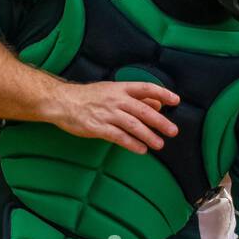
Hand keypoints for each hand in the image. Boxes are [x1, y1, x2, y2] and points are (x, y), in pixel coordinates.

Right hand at [45, 80, 179, 153]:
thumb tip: (158, 103)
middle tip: (173, 131)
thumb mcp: (113, 92)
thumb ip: (135, 98)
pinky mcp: (98, 127)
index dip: (162, 93)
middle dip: (160, 121)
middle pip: (143, 110)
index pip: (145, 88)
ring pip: (133, 125)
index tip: (175, 100)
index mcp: (120, 88)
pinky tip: (141, 149)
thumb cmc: (89, 97)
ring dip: (148, 135)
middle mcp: (116, 100)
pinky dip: (132, 144)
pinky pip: (119, 137)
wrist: (63, 102)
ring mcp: (107, 114)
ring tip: (160, 144)